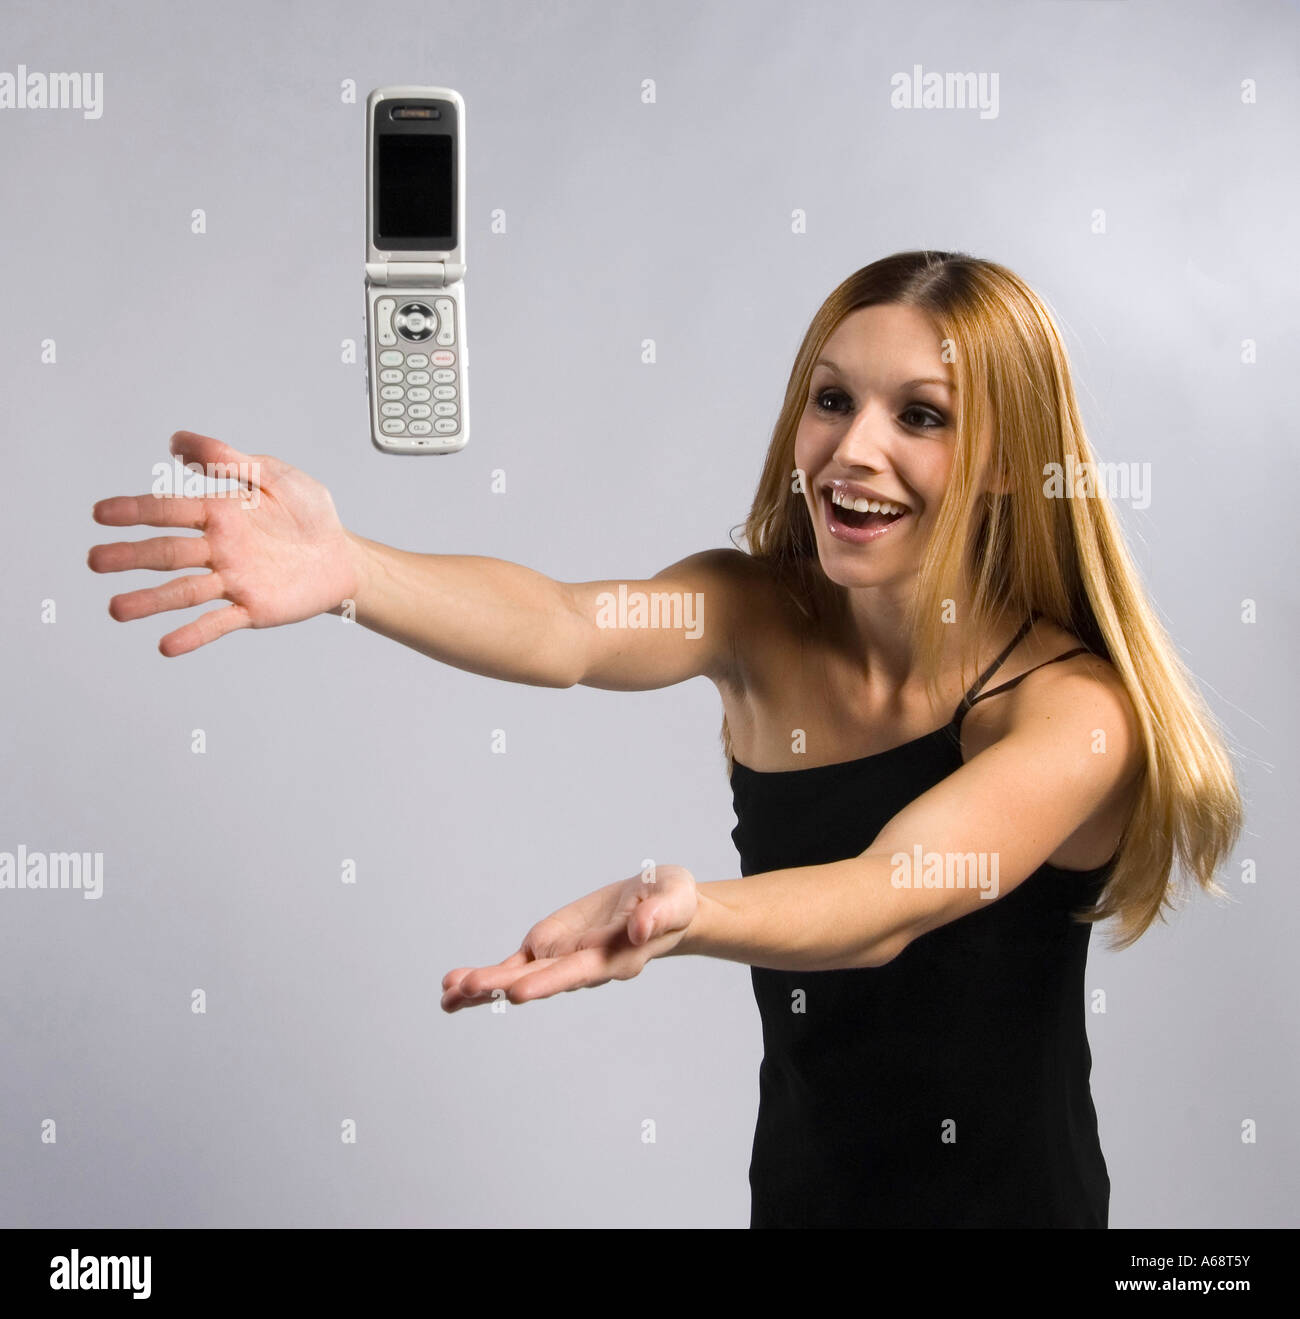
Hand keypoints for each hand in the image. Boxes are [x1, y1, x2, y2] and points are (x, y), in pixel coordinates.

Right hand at [88, 430, 363, 655]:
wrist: (344, 556)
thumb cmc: (309, 514)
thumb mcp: (274, 475)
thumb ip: (228, 459)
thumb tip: (177, 442)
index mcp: (221, 513)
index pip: (170, 510)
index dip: (136, 511)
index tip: (100, 513)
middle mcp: (220, 548)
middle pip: (168, 552)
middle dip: (131, 556)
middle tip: (95, 560)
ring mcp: (234, 580)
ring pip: (185, 590)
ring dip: (151, 600)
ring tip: (116, 609)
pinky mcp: (253, 609)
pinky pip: (219, 622)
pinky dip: (193, 634)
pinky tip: (167, 645)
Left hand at [441, 863, 698, 1010]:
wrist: (664, 907)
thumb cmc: (672, 901)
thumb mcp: (675, 897)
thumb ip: (659, 913)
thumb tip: (640, 928)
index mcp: (617, 956)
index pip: (579, 971)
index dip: (550, 980)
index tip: (519, 991)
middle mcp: (585, 965)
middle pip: (540, 978)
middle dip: (503, 985)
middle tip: (467, 989)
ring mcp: (564, 959)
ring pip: (519, 977)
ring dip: (485, 986)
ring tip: (449, 993)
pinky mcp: (551, 948)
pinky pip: (514, 966)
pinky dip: (486, 977)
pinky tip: (454, 987)